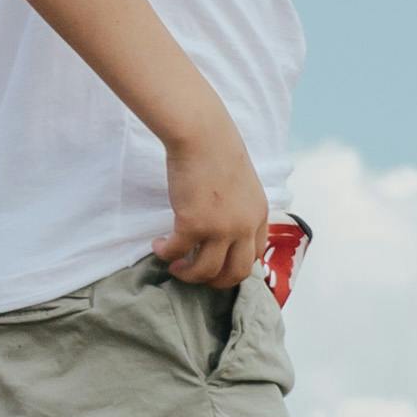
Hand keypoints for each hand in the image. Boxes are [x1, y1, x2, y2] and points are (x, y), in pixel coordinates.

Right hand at [156, 129, 269, 288]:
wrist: (202, 135)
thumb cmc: (218, 151)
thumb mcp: (243, 184)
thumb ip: (240, 207)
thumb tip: (225, 226)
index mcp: (258, 215)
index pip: (256, 256)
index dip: (237, 267)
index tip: (220, 267)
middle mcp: (243, 226)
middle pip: (236, 272)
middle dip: (216, 282)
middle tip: (198, 275)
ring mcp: (220, 228)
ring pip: (206, 270)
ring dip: (188, 274)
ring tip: (175, 266)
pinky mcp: (193, 224)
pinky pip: (177, 252)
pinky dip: (166, 253)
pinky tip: (159, 246)